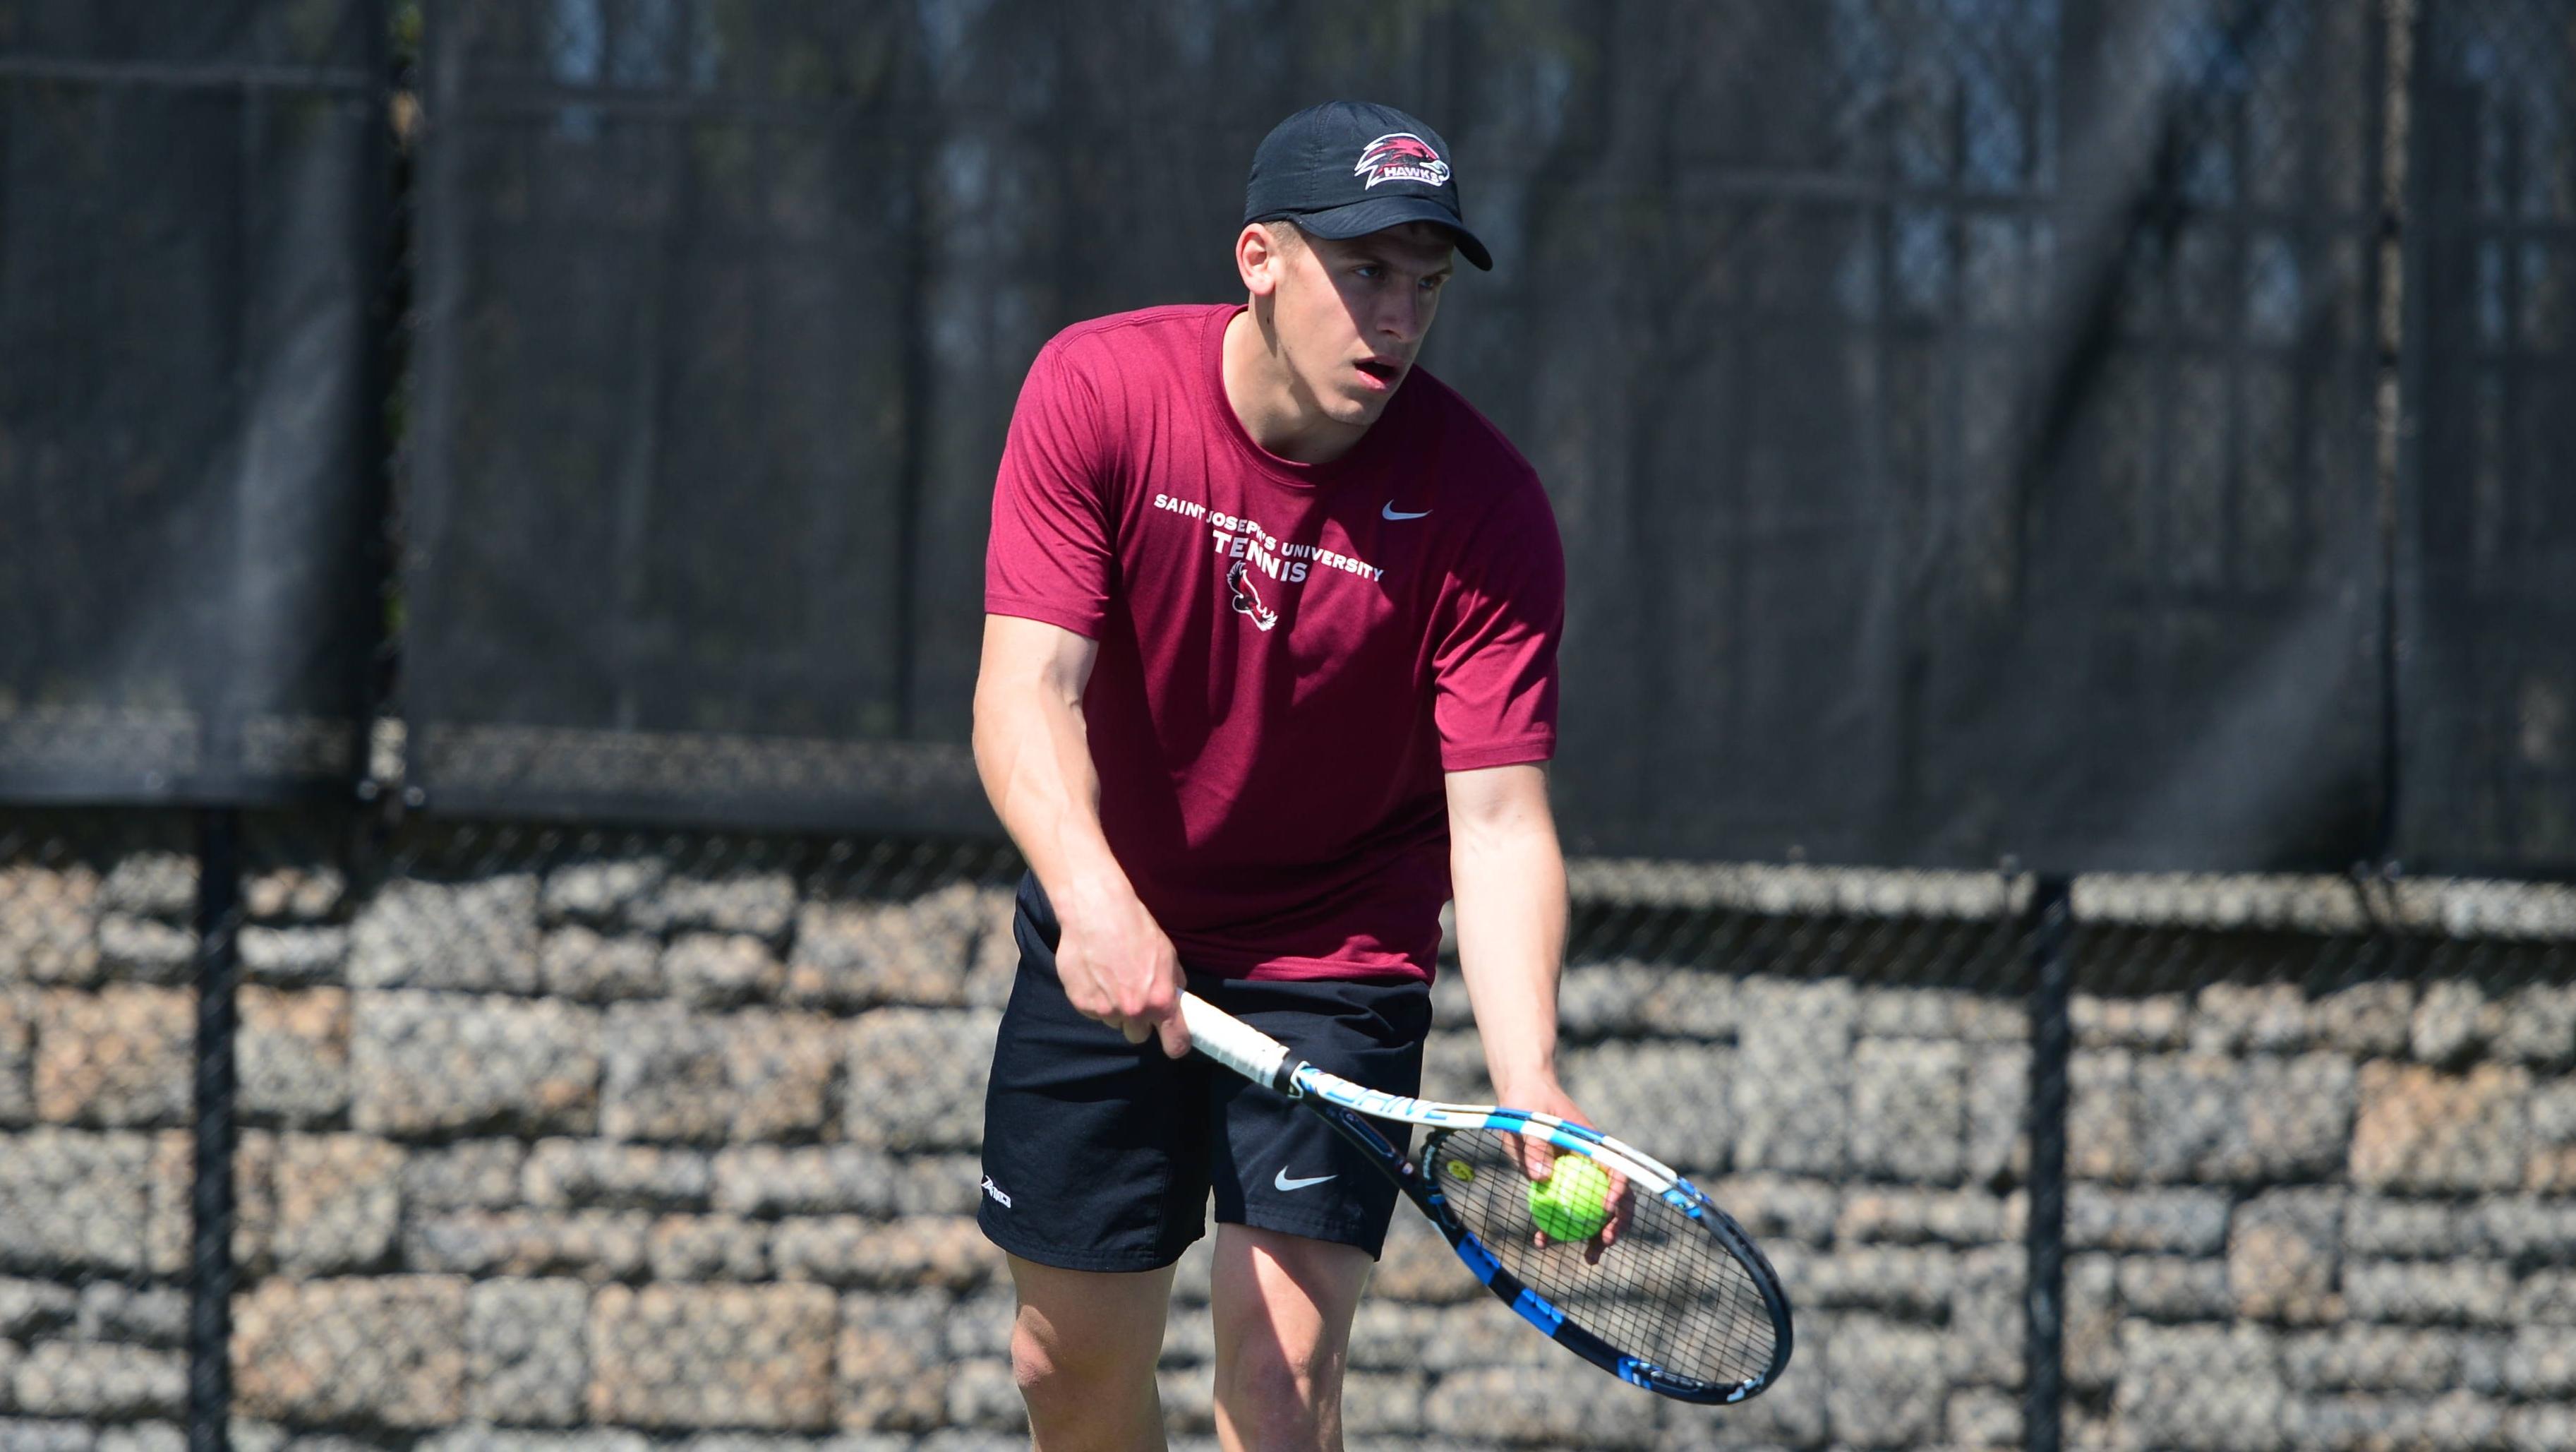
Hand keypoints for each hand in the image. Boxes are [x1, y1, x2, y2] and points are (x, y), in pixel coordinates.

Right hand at [1049, 876, 1190, 1057]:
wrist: (1097, 912)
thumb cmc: (1136, 929)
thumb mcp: (1167, 955)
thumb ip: (1173, 984)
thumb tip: (1176, 1000)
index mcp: (1161, 1001)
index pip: (1175, 1044)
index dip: (1175, 1044)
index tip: (1173, 1042)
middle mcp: (1134, 1011)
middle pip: (1138, 1036)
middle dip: (1138, 1021)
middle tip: (1133, 996)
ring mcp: (1105, 1010)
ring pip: (1114, 1022)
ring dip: (1114, 1008)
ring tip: (1111, 978)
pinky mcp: (1081, 1004)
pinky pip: (1093, 1012)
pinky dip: (1094, 999)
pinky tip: (1095, 975)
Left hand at [1497, 1077, 1632, 1263]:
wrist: (1521, 1095)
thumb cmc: (1526, 1101)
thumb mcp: (1527, 1119)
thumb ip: (1534, 1146)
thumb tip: (1542, 1178)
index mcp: (1593, 1145)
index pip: (1616, 1168)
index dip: (1618, 1190)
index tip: (1606, 1208)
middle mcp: (1592, 1162)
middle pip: (1615, 1196)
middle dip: (1617, 1223)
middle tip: (1604, 1243)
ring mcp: (1579, 1175)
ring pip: (1595, 1210)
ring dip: (1596, 1235)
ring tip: (1590, 1259)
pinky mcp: (1561, 1183)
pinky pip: (1565, 1210)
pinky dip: (1558, 1228)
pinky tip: (1543, 1242)